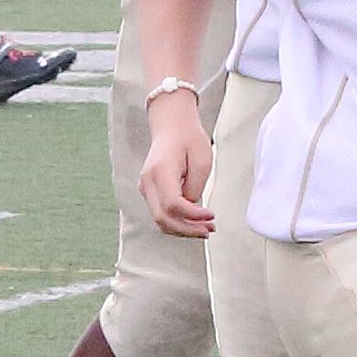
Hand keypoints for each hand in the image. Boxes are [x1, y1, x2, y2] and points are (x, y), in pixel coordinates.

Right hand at [139, 95, 215, 237]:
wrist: (171, 126)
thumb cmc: (188, 138)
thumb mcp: (202, 159)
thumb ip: (196, 186)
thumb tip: (192, 207)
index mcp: (161, 172)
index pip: (173, 204)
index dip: (193, 215)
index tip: (210, 216)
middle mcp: (148, 182)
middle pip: (163, 218)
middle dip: (187, 229)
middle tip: (208, 230)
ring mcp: (146, 188)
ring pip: (159, 220)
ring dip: (182, 229)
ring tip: (203, 229)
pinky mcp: (149, 192)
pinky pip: (160, 213)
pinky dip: (176, 222)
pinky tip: (192, 222)